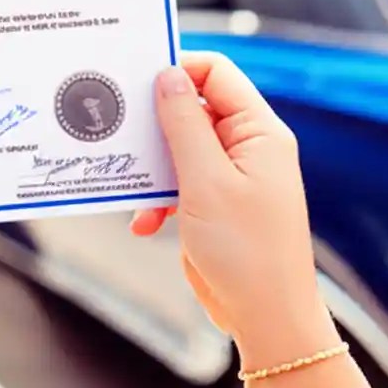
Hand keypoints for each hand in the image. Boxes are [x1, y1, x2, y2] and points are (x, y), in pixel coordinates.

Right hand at [132, 53, 347, 378]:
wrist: (267, 317)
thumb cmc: (247, 251)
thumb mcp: (206, 181)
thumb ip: (184, 124)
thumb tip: (167, 75)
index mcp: (258, 131)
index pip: (216, 74)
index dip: (178, 69)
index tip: (136, 82)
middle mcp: (247, 147)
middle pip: (192, 109)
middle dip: (155, 124)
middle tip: (120, 132)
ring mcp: (231, 176)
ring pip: (179, 149)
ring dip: (152, 169)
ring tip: (133, 190)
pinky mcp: (214, 204)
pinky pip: (178, 183)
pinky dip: (157, 199)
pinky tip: (145, 223)